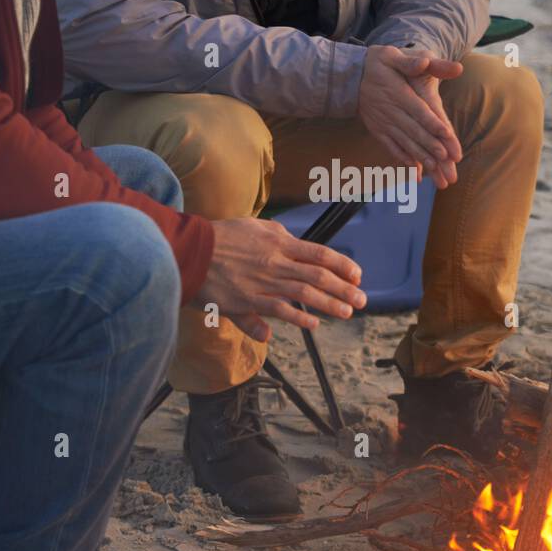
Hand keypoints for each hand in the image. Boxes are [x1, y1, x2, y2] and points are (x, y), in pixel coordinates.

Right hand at [192, 218, 366, 338]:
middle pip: (318, 275)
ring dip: (329, 304)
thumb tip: (292, 242)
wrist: (190, 250)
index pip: (319, 253)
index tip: (357, 275)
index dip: (342, 264)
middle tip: (362, 299)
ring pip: (304, 293)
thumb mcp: (252, 227)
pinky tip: (313, 323)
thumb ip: (276, 235)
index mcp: (278, 242)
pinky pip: (279, 310)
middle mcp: (275, 261)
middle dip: (344, 288)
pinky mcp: (248, 299)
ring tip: (346, 312)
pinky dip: (298, 317)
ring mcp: (263, 281)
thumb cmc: (220, 238)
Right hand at [358, 45, 462, 187]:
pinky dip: (402, 158)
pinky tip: (413, 168)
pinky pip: (390, 146)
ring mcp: (383, 123)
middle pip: (414, 131)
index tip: (448, 135)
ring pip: (404, 142)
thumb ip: (410, 61)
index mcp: (398, 93)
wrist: (347, 77)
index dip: (433, 123)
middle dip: (431, 146)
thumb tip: (425, 62)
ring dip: (419, 156)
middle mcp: (391, 111)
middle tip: (446, 159)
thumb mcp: (392, 55)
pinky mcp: (377, 130)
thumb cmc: (375, 63)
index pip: (419, 111)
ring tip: (434, 169)